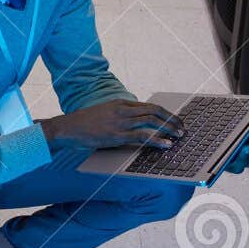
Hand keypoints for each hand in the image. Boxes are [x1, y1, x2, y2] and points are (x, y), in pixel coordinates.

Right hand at [41, 99, 185, 152]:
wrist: (66, 128)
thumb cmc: (83, 123)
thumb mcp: (103, 113)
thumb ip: (119, 116)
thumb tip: (134, 125)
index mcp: (120, 103)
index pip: (149, 106)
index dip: (165, 113)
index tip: (174, 120)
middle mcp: (122, 110)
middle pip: (155, 111)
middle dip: (172, 119)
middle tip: (182, 127)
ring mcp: (120, 122)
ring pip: (152, 121)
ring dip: (169, 128)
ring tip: (178, 135)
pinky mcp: (116, 135)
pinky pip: (142, 136)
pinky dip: (157, 140)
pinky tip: (166, 144)